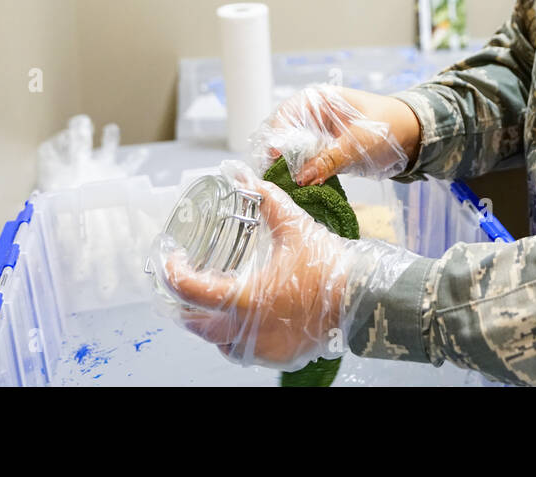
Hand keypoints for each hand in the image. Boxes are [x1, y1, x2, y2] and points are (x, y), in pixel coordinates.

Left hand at [156, 160, 418, 369]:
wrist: (363, 297)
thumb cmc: (328, 265)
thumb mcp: (294, 227)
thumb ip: (266, 200)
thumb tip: (245, 176)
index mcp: (243, 300)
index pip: (190, 292)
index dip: (174, 274)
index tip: (172, 261)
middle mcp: (245, 332)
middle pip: (195, 324)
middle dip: (185, 302)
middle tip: (185, 279)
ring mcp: (261, 349)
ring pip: (217, 341)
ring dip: (209, 322)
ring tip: (211, 299)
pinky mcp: (276, 358)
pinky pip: (241, 350)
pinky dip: (234, 335)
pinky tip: (242, 318)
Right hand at [250, 84, 420, 185]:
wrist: (411, 135)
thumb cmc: (388, 125)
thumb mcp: (359, 140)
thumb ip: (331, 158)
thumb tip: (302, 178)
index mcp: (318, 100)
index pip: (287, 114)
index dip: (278, 134)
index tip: (275, 155)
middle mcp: (312, 117)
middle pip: (284, 136)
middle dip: (280, 157)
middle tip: (277, 179)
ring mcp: (316, 136)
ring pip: (292, 154)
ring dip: (289, 170)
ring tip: (286, 188)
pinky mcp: (323, 154)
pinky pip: (305, 166)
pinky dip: (302, 177)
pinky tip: (299, 191)